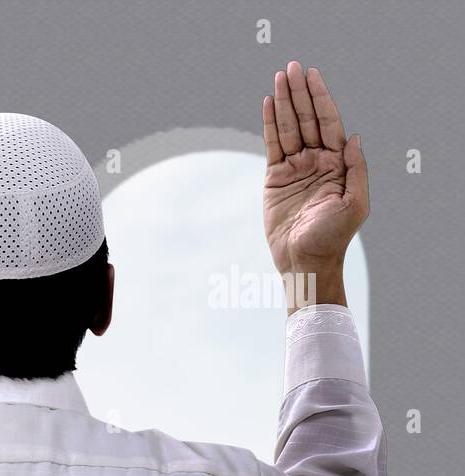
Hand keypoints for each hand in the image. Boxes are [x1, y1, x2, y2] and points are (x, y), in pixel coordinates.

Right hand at [262, 62, 367, 310]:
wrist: (305, 260)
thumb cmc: (333, 236)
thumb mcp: (356, 203)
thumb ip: (356, 168)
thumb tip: (354, 136)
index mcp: (337, 164)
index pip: (328, 123)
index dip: (320, 98)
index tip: (312, 76)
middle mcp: (316, 161)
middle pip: (306, 119)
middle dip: (299, 93)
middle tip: (291, 68)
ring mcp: (294, 169)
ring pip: (287, 128)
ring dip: (283, 103)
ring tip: (278, 79)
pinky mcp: (274, 179)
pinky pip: (271, 146)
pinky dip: (268, 125)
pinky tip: (267, 104)